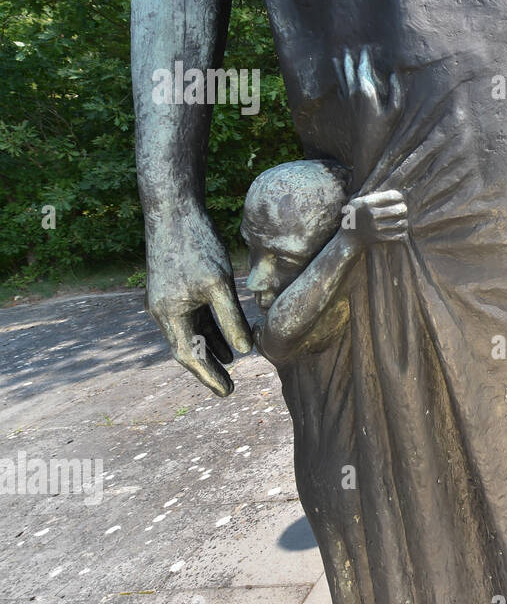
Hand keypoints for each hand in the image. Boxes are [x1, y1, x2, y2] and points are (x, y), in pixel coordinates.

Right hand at [145, 208, 251, 397]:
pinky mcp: (174, 287)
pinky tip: (225, 336)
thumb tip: (245, 351)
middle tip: (229, 388)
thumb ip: (231, 318)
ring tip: (232, 365)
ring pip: (190, 332)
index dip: (209, 376)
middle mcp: (163, 311)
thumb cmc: (197, 245)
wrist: (173, 210)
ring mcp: (167, 299)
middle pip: (188, 348)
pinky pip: (192, 317)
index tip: (228, 392)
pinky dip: (208, 328)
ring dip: (210, 348)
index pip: (189, 356)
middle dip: (209, 368)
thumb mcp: (219, 284)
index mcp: (170, 314)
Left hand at [335, 47, 403, 191]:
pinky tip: (338, 80)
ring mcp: (347, 100)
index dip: (365, 56)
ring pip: (341, 78)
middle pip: (349, 70)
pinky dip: (339, 81)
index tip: (366, 47)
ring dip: (339, 67)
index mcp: (366, 90)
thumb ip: (396, 90)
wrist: (365, 149)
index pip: (364, 67)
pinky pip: (340, 90)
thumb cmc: (383, 131)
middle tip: (348, 48)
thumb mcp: (395, 111)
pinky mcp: (345, 108)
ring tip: (336, 58)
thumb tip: (394, 73)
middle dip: (349, 58)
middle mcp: (353, 92)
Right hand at [341, 190, 408, 247]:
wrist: (347, 238)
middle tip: (402, 210)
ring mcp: (376, 227)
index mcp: (367, 203)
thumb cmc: (355, 216)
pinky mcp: (379, 239)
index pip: (393, 196)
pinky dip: (402, 233)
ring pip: (402, 223)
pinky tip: (400, 231)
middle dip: (404, 209)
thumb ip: (372, 196)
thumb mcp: (357, 202)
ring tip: (402, 221)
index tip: (400, 200)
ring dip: (404, 222)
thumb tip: (393, 192)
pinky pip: (399, 236)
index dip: (400, 197)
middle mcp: (372, 214)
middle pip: (401, 209)